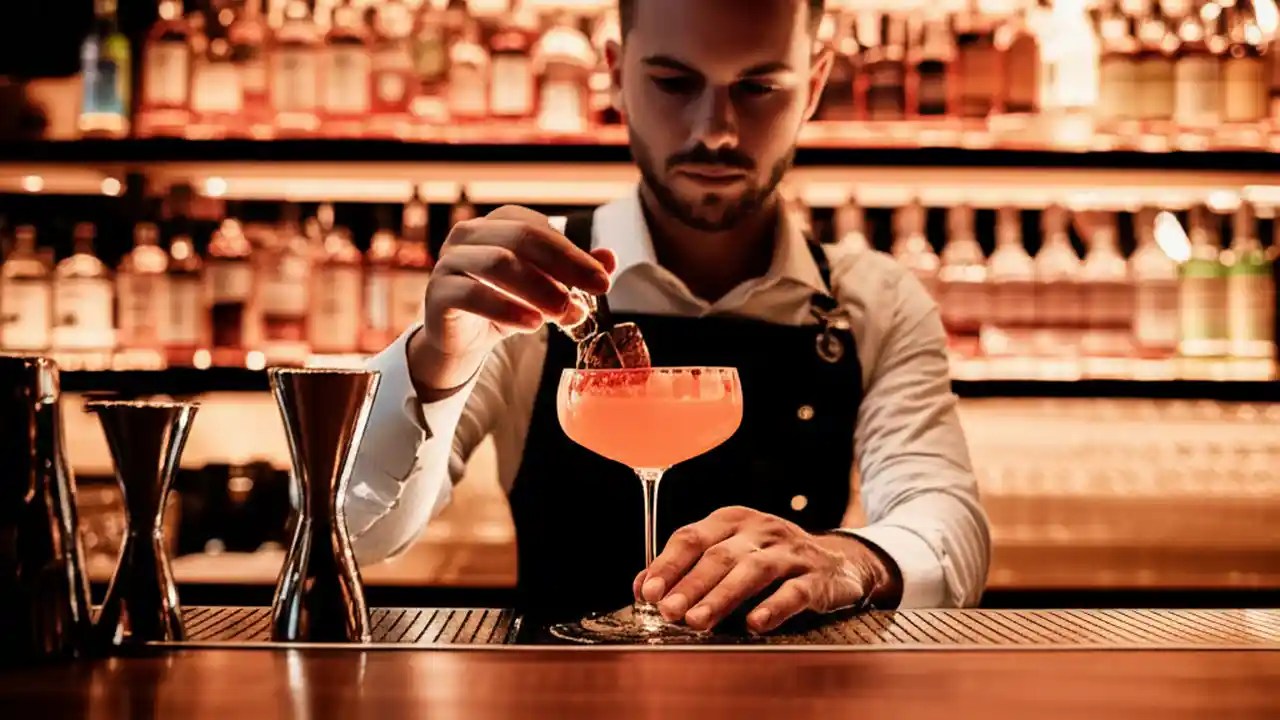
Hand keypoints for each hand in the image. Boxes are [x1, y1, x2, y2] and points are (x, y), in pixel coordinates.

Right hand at [411, 206, 615, 394]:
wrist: (462, 342)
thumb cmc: (505, 306)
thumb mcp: (545, 289)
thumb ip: (574, 273)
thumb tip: (609, 259)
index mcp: (498, 224)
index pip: (539, 228)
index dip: (574, 253)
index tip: (602, 281)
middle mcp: (470, 234)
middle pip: (521, 238)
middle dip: (563, 265)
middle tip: (593, 292)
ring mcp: (449, 261)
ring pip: (497, 263)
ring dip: (537, 288)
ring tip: (563, 312)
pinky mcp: (437, 293)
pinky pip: (471, 294)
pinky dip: (506, 309)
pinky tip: (532, 324)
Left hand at [633, 506, 899, 634]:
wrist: (840, 563)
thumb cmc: (772, 560)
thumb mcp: (730, 554)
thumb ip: (687, 569)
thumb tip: (642, 587)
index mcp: (732, 521)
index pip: (692, 537)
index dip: (668, 564)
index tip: (649, 592)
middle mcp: (760, 530)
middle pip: (720, 556)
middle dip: (691, 585)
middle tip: (668, 611)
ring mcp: (790, 551)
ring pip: (753, 571)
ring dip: (722, 597)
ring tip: (698, 621)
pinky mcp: (817, 577)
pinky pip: (794, 591)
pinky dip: (773, 607)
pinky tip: (754, 624)